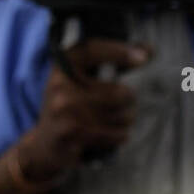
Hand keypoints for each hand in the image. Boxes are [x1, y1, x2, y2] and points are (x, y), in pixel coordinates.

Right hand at [17, 38, 150, 181]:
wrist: (44, 143)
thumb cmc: (71, 107)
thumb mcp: (82, 80)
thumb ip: (114, 62)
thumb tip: (150, 49)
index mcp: (61, 67)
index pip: (91, 49)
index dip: (119, 50)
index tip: (145, 56)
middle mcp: (59, 85)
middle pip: (119, 92)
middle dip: (126, 102)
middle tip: (112, 107)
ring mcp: (64, 110)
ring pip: (122, 116)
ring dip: (123, 122)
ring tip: (104, 122)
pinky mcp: (73, 133)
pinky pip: (118, 134)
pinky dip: (118, 136)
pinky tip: (103, 136)